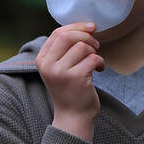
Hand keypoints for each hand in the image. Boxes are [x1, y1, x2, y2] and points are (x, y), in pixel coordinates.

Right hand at [36, 21, 103, 139]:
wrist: (73, 116)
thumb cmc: (69, 89)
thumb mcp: (58, 68)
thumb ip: (63, 50)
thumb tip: (85, 27)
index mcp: (42, 60)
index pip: (57, 33)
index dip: (76, 27)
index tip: (91, 27)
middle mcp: (48, 65)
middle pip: (68, 36)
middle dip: (87, 37)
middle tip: (96, 45)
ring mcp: (61, 72)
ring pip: (83, 47)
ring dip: (95, 52)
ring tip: (95, 62)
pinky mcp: (76, 78)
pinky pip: (93, 58)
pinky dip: (101, 63)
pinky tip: (100, 70)